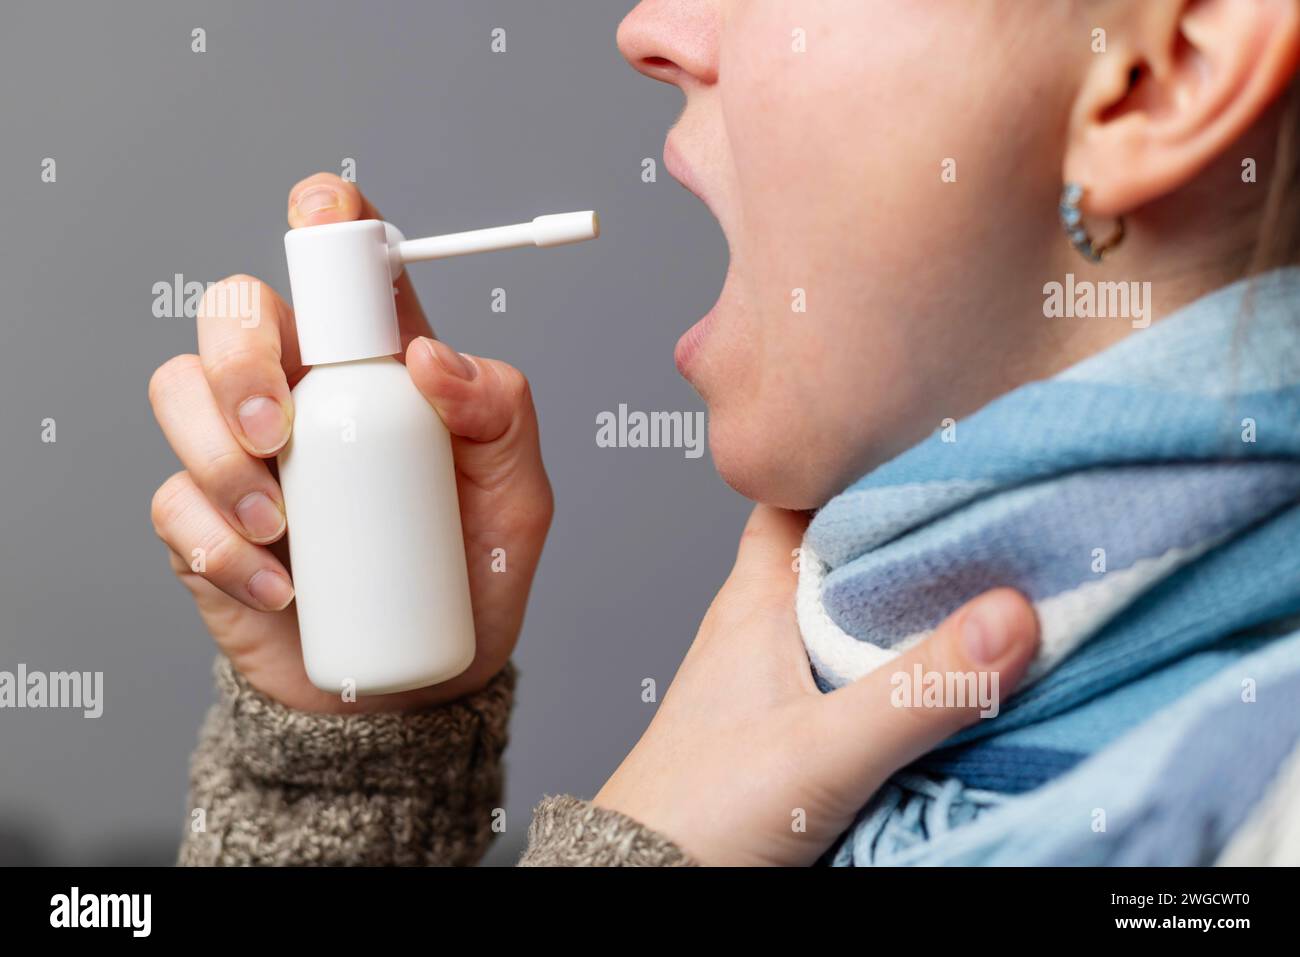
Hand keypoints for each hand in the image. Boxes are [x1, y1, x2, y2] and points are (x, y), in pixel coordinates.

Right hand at [148, 172, 551, 712]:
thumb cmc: (465, 579)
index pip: (340, 271)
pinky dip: (221, 543)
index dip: (325, 223)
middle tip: (283, 427)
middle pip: (235, 311)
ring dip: (218, 452)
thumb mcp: (516, 501)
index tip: (326, 211)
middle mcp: (302, 395)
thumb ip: (502, 416)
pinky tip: (282, 584)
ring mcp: (243, 456)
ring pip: (178, 390)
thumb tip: (430, 359)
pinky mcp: (203, 524)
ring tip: (279, 520)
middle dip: (242, 354)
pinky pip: (173, 502)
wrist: (414, 684)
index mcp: (376, 371)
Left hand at [593, 505, 1039, 865]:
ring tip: (991, 574)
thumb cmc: (707, 807)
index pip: (802, 491)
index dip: (860, 461)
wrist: (648, 884)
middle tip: (993, 509)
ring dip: (906, 594)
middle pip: (840, 545)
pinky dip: (899, 652)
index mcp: (756, 598)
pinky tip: (945, 661)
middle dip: (905, 525)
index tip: (938, 446)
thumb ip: (917, 688)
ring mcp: (775, 671)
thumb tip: (1016, 614)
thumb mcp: (825, 747)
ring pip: (850, 605)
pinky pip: (855, 662)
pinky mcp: (791, 719)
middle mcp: (763, 621)